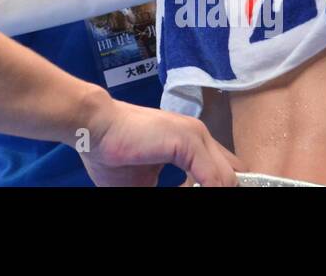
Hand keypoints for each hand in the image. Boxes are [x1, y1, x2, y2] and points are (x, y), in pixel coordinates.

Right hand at [81, 98, 241, 185]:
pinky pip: (215, 179)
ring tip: (198, 197)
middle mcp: (198, 136)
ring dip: (217, 194)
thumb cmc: (111, 154)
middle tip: (205, 198)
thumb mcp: (145, 182)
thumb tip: (181, 193)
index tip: (206, 196)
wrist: (94, 127)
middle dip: (226, 192)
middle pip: (231, 175)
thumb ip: (169, 189)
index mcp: (190, 144)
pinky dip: (209, 192)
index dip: (221, 188)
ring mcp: (196, 136)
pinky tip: (192, 194)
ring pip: (228, 179)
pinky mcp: (189, 141)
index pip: (223, 171)